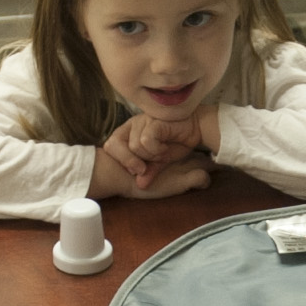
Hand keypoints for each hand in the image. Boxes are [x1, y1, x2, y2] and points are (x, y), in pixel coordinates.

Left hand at [88, 123, 211, 200]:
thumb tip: (141, 185)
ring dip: (150, 155)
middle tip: (146, 166)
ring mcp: (142, 120)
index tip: (139, 170)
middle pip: (114, 144)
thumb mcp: (159, 161)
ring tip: (162, 153)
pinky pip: (146, 140)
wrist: (196, 129)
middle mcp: (132, 124)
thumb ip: (149, 171)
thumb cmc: (176, 142)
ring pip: (134, 146)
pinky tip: (166, 147)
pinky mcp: (154, 121)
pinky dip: (156, 149)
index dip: (120, 160)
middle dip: (130, 161)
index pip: (109, 145)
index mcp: (128, 132)